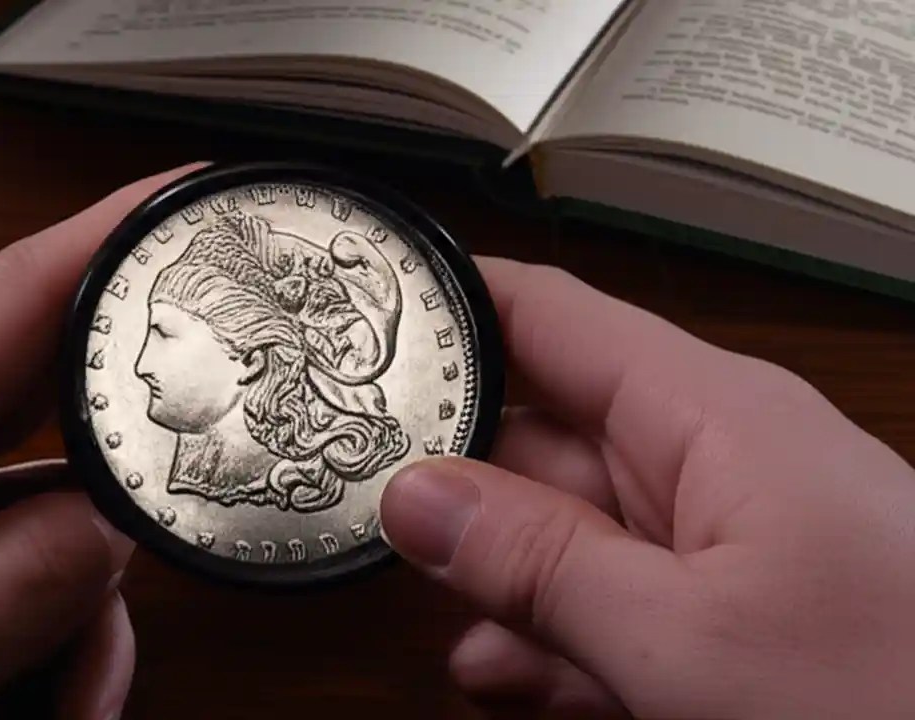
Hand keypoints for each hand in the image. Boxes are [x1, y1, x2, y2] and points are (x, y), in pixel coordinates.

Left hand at [0, 163, 204, 719]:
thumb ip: (39, 568)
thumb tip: (109, 527)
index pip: (20, 287)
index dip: (117, 233)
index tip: (192, 199)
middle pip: (33, 424)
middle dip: (109, 502)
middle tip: (158, 566)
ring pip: (6, 518)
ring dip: (60, 605)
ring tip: (70, 696)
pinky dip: (11, 632)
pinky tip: (25, 699)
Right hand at [381, 258, 914, 717]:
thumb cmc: (889, 696)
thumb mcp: (680, 639)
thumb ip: (535, 559)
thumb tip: (413, 494)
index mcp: (705, 414)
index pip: (546, 316)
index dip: (449, 312)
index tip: (357, 335)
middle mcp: (709, 458)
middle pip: (545, 430)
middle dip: (457, 480)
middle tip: (368, 517)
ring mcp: (722, 540)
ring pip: (572, 527)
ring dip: (502, 579)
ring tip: (450, 623)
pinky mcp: (733, 610)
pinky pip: (617, 597)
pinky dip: (557, 635)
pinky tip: (513, 673)